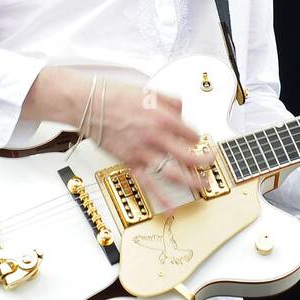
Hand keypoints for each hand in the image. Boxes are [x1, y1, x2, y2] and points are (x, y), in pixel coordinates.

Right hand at [86, 80, 214, 212]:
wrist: (89, 104)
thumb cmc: (115, 96)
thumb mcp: (150, 91)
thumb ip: (170, 101)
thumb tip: (182, 112)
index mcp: (163, 118)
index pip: (192, 133)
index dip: (196, 137)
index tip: (195, 140)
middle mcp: (157, 137)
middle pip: (190, 155)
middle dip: (204, 161)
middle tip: (210, 162)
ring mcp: (143, 152)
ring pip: (174, 173)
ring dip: (192, 182)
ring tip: (202, 186)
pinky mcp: (130, 162)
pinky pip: (148, 185)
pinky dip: (160, 199)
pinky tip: (170, 208)